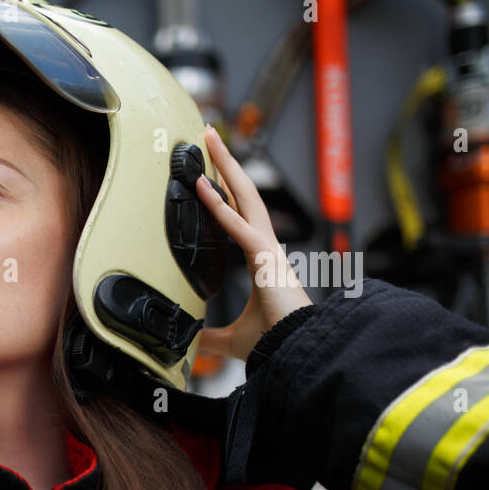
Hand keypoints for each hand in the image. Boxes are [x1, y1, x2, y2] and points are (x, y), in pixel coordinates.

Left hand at [193, 124, 313, 362]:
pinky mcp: (266, 261)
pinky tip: (203, 186)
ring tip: (211, 140)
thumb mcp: (231, 339)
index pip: (241, 215)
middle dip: (228, 163)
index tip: (211, 172)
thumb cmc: (275, 343)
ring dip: (227, 167)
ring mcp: (268, 251)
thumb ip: (210, 337)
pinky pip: (239, 227)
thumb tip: (191, 343)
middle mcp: (266, 247)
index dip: (226, 191)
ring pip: (246, 198)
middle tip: (210, 136)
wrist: (297, 353)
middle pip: (245, 195)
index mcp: (261, 259)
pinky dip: (219, 207)